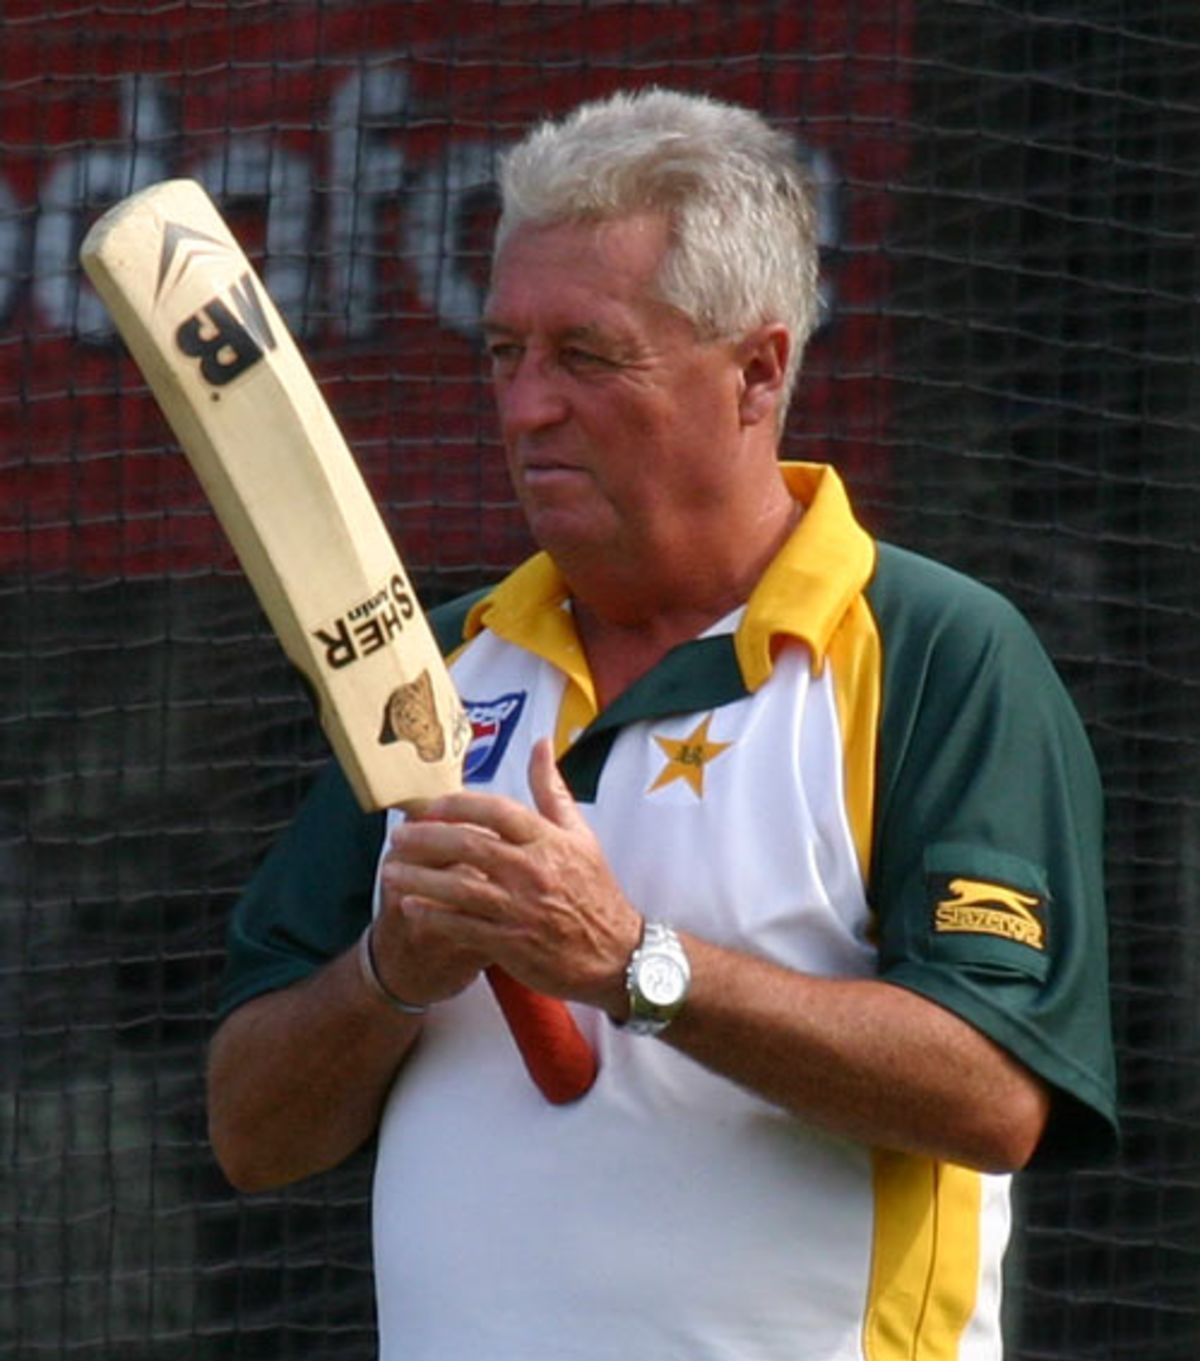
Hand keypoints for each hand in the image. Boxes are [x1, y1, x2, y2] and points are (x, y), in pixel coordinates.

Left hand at [385, 739, 641, 1012]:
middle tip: (398, 838)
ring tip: (390, 873)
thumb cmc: (595, 890)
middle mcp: (534, 870)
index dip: (458, 805)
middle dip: (426, 840)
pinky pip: (463, 927)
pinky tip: (410, 909)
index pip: (497, 810)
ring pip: (460, 887)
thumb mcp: (580, 835)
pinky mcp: (512, 943)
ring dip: (419, 879)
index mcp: (549, 840)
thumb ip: (552, 790)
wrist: (617, 953)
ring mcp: (521, 908)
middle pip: (469, 845)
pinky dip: (434, 917)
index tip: (430, 806)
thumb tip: (540, 744)